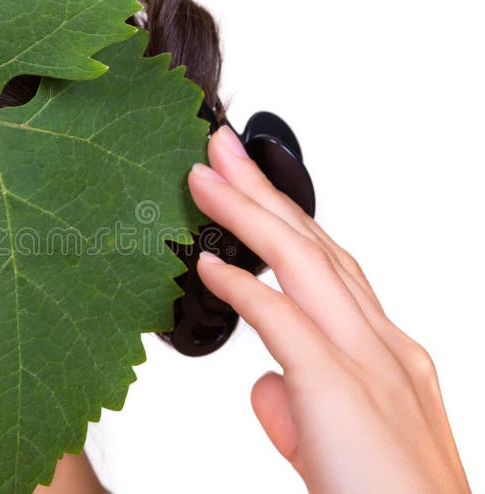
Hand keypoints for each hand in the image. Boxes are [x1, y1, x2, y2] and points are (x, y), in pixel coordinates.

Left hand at [188, 126, 469, 492]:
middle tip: (222, 149)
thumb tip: (264, 381)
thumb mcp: (335, 441)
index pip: (328, 265)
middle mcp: (381, 342)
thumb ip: (298, 403)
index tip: (250, 188)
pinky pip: (283, 321)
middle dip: (264, 191)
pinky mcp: (339, 388)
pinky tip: (209, 263)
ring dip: (248, 212)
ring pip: (302, 263)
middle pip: (315, 244)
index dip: (287, 220)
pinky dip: (243, 287)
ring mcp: (366, 359)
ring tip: (206, 178)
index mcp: (383, 349)